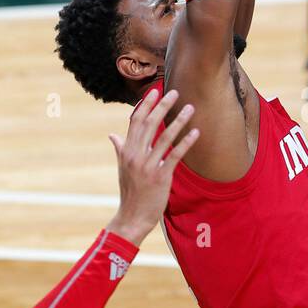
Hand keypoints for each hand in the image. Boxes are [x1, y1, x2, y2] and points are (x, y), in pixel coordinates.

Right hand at [106, 88, 198, 245]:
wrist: (132, 216)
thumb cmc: (130, 192)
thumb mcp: (122, 168)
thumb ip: (120, 149)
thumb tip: (112, 135)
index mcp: (127, 151)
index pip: (135, 122)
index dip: (145, 105)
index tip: (154, 91)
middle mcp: (135, 155)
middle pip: (149, 124)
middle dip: (162, 106)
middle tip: (174, 92)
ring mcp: (147, 166)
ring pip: (164, 137)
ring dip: (178, 121)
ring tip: (190, 108)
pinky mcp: (160, 177)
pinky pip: (174, 155)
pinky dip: (185, 143)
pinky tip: (195, 132)